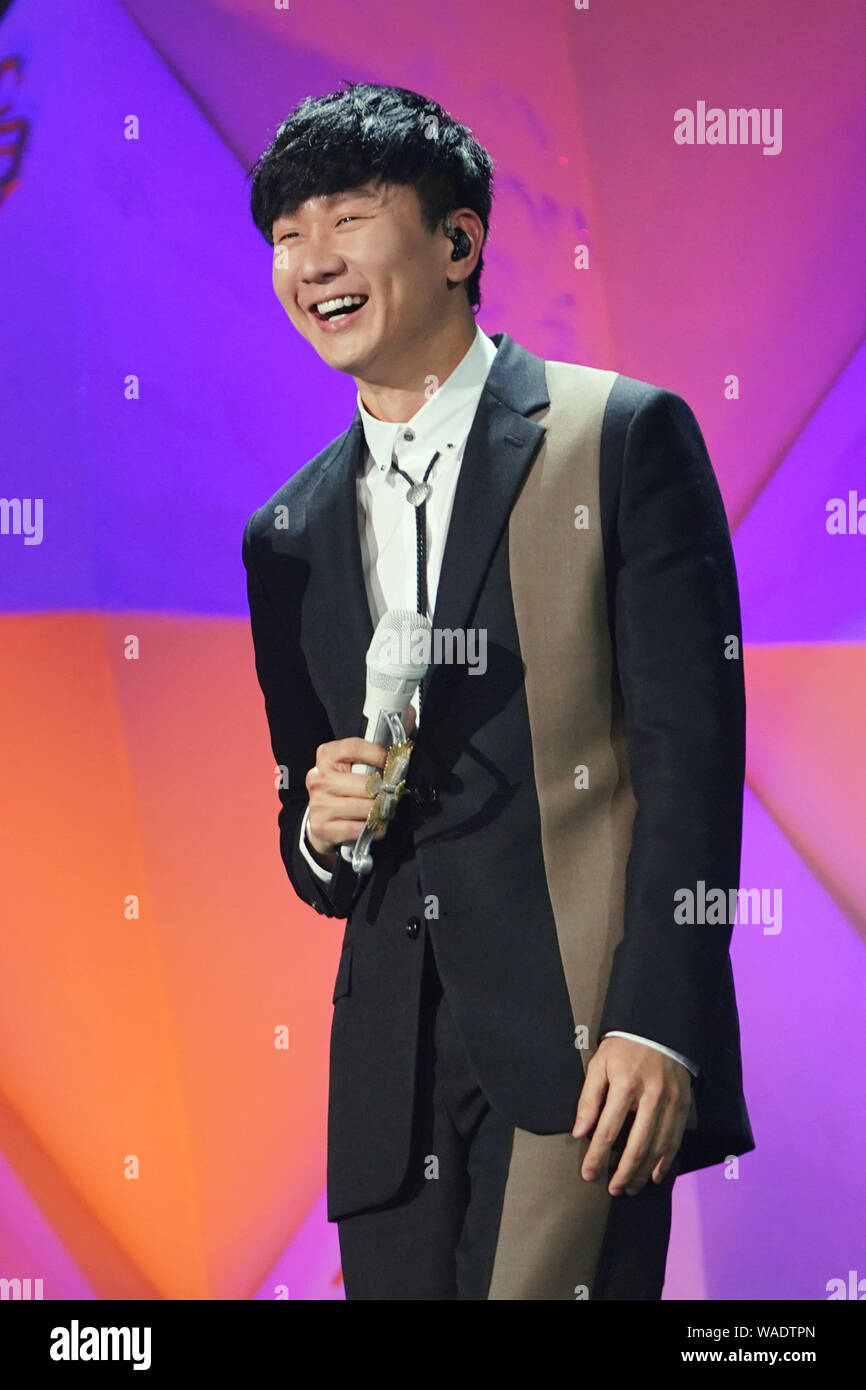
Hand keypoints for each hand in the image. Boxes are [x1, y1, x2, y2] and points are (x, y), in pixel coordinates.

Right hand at [304, 700, 417, 861]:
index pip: (354, 746)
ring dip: (381, 812)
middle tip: (392, 794)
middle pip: (366, 784)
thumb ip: (385, 739)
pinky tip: (372, 824)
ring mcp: (318, 803)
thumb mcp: (360, 762)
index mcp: (327, 755)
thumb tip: (409, 712)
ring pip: (365, 808)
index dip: (377, 753)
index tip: (392, 762)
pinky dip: (373, 828)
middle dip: (385, 791)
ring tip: (383, 809)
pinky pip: (360, 828)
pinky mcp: (322, 826)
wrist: (322, 820)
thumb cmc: (347, 785)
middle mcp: (319, 777)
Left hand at [572, 1037, 691, 1195]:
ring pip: (658, 1148)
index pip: (608, 1130)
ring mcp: (670, 1103)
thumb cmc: (623, 1048)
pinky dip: (665, 1162)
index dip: (596, 1156)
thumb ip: (589, 1099)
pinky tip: (654, 1175)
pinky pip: (675, 1141)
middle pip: (636, 1146)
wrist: (658, 1029)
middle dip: (622, 1173)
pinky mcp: (683, 1106)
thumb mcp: (599, 1065)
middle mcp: (651, 1097)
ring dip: (643, 1173)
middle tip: (612, 1190)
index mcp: (625, 1086)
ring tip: (629, 1188)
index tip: (587, 1174)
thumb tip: (580, 1132)